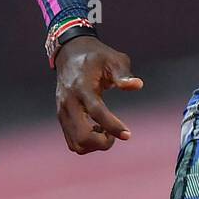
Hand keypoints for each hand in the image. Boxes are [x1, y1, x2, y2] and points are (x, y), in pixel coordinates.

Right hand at [54, 37, 142, 153]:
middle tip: (116, 134)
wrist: (70, 54)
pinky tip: (98, 129)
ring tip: (106, 131)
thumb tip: (137, 85)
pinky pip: (72, 141)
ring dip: (94, 144)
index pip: (96, 112)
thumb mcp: (114, 60)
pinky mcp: (61, 117)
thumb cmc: (97, 57)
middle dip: (102, 142)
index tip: (128, 135)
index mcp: (82, 87)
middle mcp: (68, 102)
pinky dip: (87, 142)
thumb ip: (124, 75)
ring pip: (75, 143)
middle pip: (81, 136)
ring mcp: (62, 112)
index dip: (113, 126)